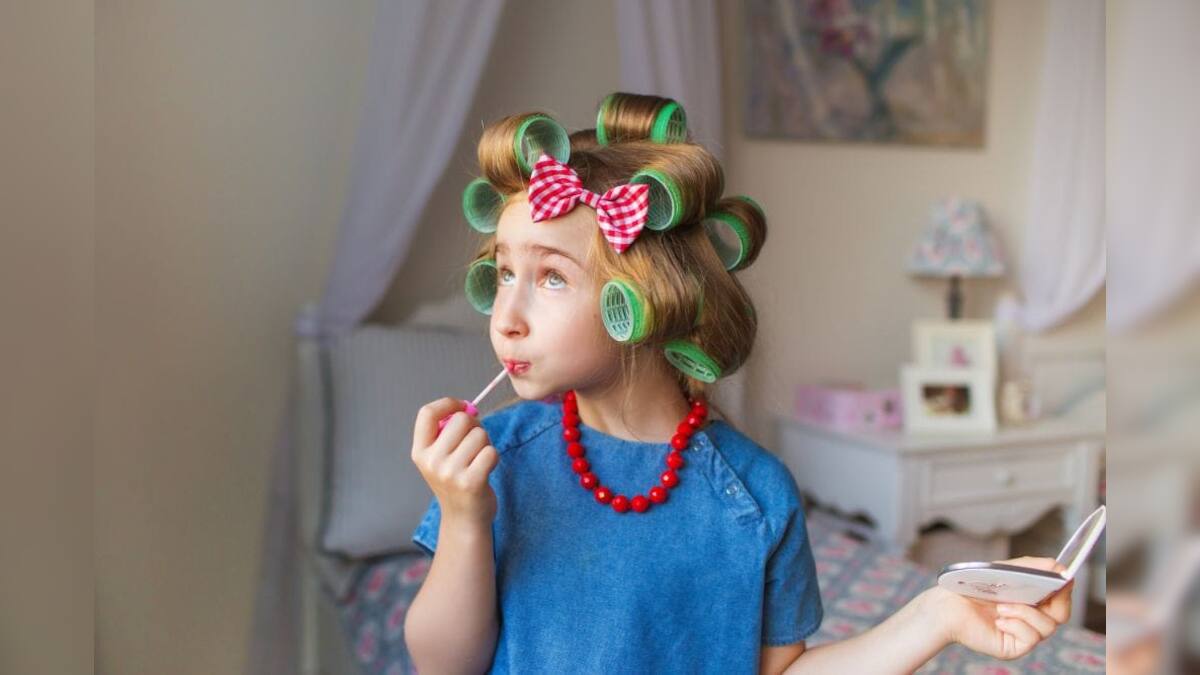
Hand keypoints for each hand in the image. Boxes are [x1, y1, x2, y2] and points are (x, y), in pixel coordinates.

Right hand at [411, 397, 500, 525]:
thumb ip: (447, 432)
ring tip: (478, 460)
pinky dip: (493, 457)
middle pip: (460, 420)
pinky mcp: (471, 482)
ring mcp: (450, 473)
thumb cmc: (456, 482)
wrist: (464, 519)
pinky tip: (486, 470)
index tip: (462, 406)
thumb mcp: (439, 458)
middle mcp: (431, 462)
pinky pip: (491, 452)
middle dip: (475, 426)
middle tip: (474, 443)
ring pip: (479, 435)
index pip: (427, 413)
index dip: (448, 403)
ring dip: (485, 444)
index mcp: (420, 452)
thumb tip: (467, 407)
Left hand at [926, 556, 1073, 660]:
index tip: (1064, 578)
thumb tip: (1060, 567)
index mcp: (1031, 599)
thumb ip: (1033, 567)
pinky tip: (999, 620)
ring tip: (1003, 606)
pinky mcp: (1014, 647)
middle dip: (1056, 601)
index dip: (1065, 589)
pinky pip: (1031, 638)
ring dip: (1025, 611)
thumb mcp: (1006, 570)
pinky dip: (1016, 624)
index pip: (1060, 599)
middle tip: (1042, 591)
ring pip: (1048, 627)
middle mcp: (1030, 618)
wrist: (948, 603)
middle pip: (1062, 615)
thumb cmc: (973, 586)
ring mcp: (1022, 634)